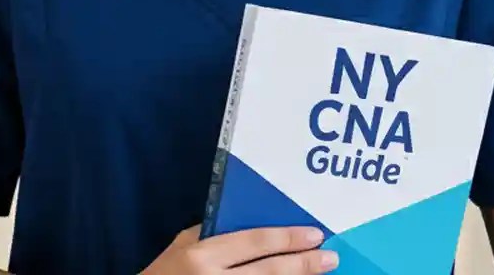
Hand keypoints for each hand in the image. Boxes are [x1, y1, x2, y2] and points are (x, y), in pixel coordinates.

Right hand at [141, 224, 338, 273]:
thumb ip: (210, 234)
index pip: (253, 243)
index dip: (286, 239)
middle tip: (330, 257)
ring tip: (322, 273)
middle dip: (303, 264)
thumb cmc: (163, 274)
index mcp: (201, 256)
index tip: (313, 235)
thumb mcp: (181, 246)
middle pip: (270, 272)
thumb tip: (249, 223)